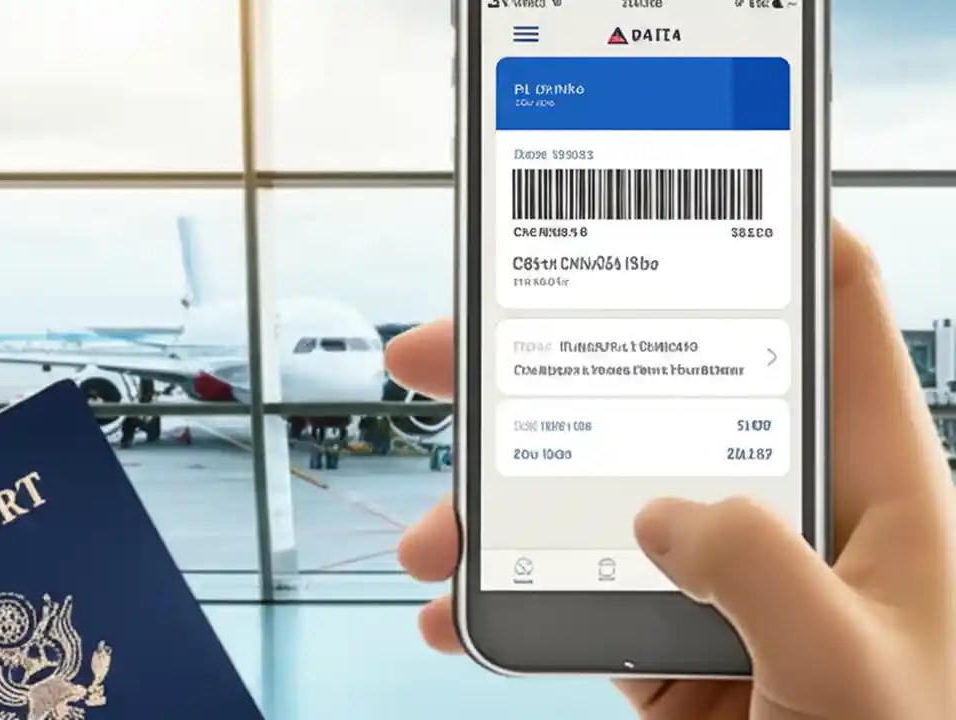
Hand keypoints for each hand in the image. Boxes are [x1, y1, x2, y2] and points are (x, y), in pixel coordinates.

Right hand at [386, 222, 955, 718]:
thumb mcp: (849, 664)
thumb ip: (758, 570)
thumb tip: (661, 512)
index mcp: (870, 486)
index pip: (834, 318)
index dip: (774, 235)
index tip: (682, 183)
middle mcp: (788, 511)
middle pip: (658, 393)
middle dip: (543, 365)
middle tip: (448, 352)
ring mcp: (716, 576)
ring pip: (591, 497)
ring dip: (495, 507)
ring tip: (433, 537)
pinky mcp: (663, 636)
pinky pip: (567, 593)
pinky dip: (500, 599)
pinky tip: (458, 613)